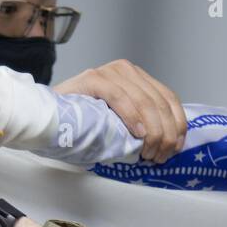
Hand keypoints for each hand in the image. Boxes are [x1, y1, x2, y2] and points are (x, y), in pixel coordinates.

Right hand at [54, 59, 186, 162]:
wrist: (49, 115)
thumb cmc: (85, 121)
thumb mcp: (121, 119)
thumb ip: (142, 120)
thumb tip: (170, 141)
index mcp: (137, 77)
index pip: (168, 98)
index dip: (178, 124)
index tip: (176, 147)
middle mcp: (125, 70)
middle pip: (158, 103)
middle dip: (165, 134)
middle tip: (160, 157)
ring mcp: (109, 72)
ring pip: (144, 101)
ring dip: (152, 132)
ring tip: (148, 153)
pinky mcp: (92, 78)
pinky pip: (119, 97)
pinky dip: (132, 117)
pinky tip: (138, 134)